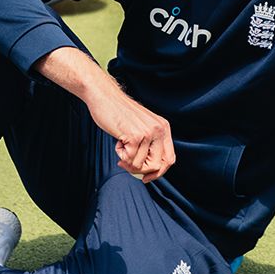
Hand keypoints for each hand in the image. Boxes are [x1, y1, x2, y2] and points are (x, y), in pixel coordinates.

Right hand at [36, 47, 174, 181]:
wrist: (104, 97)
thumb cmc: (119, 113)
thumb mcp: (142, 126)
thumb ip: (149, 144)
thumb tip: (148, 171)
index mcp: (163, 127)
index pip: (170, 158)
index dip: (158, 172)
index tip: (146, 176)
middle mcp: (159, 130)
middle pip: (157, 165)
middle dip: (141, 170)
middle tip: (127, 165)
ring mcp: (147, 133)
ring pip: (141, 165)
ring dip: (127, 160)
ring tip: (122, 146)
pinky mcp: (134, 136)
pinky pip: (129, 160)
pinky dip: (121, 155)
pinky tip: (118, 142)